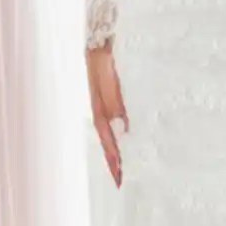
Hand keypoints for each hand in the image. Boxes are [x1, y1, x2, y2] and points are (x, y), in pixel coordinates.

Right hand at [87, 45, 127, 187]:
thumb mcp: (111, 87)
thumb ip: (117, 108)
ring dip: (117, 150)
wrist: (99, 44)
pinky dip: (118, 135)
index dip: (115, 163)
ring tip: (123, 166)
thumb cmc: (104, 64)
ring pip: (111, 135)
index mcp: (100, 114)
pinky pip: (114, 123)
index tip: (120, 181)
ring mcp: (104, 106)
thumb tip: (124, 132)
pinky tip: (125, 138)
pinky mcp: (110, 98)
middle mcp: (101, 113)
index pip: (109, 145)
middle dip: (115, 162)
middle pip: (109, 143)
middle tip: (121, 181)